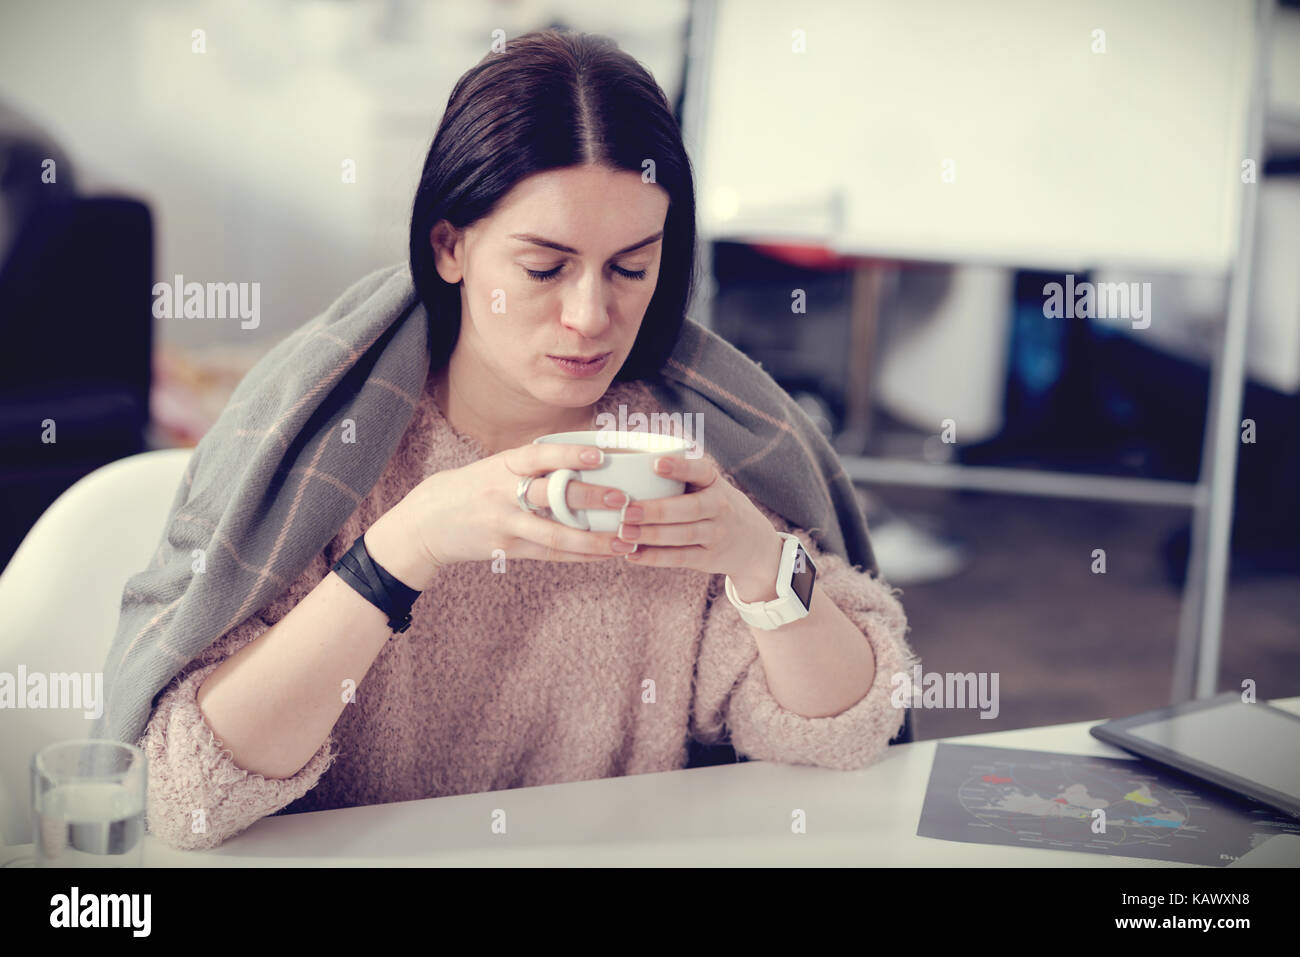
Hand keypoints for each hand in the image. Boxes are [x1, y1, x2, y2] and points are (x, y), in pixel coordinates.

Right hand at [379, 442, 633, 578]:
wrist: (426, 523)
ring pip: (556, 533)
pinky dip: (580, 555)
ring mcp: (506, 523)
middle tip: (623, 500)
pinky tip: (604, 554)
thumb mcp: (494, 467)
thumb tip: (582, 459)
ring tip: (625, 540)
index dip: (570, 454)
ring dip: (594, 539)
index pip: (540, 455)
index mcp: (503, 464)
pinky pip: (550, 553)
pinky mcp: (507, 548)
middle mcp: (504, 492)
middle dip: (591, 498)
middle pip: (553, 495)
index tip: (599, 455)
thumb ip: (531, 465)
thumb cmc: (469, 489)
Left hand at [614, 450, 781, 582]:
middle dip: (656, 510)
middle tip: (625, 510)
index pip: (700, 471)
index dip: (680, 468)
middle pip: (689, 508)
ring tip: (623, 533)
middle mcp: (719, 506)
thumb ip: (680, 478)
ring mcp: (717, 534)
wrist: (754, 543)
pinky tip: (632, 554)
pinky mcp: (710, 558)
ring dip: (650, 535)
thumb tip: (627, 466)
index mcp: (714, 482)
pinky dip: (655, 557)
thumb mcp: (708, 486)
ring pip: (683, 534)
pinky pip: (680, 557)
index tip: (655, 464)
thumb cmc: (713, 505)